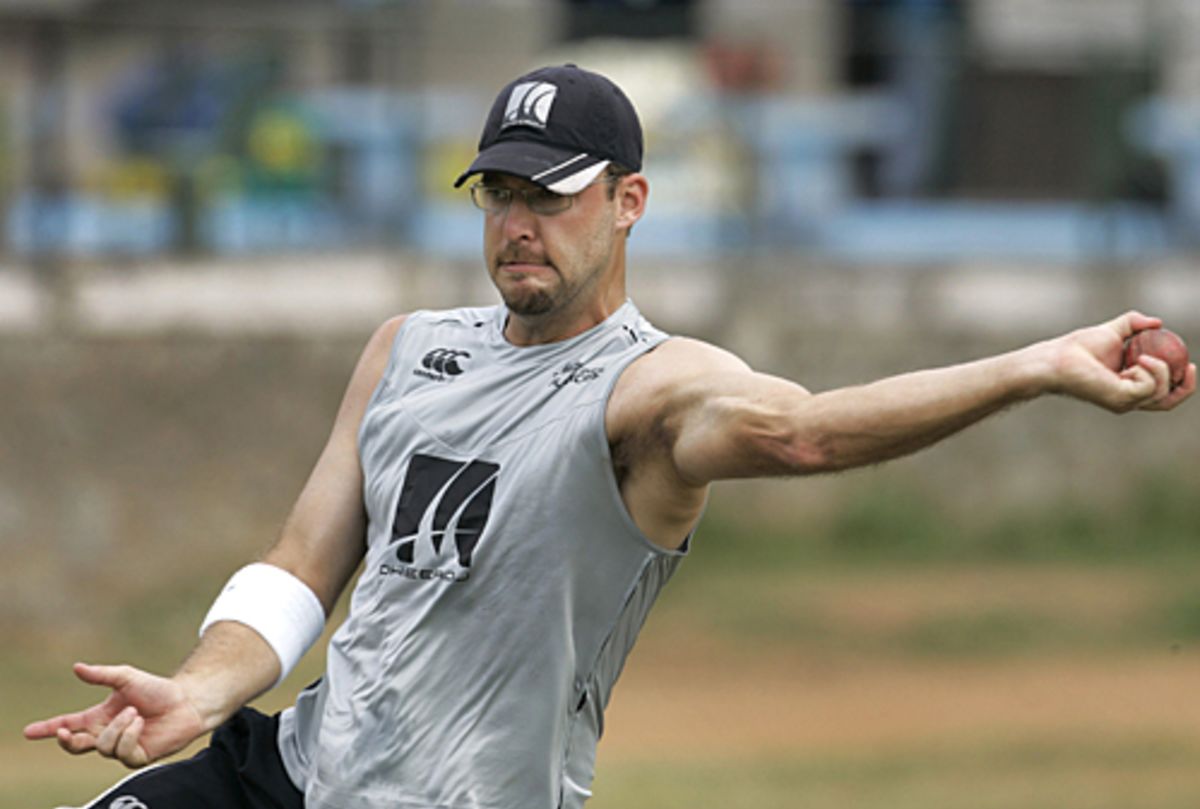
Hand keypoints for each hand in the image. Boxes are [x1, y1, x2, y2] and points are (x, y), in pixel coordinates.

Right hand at [23, 662, 207, 767]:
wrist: (186, 701)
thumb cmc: (158, 690)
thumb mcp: (126, 677)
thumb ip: (101, 674)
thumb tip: (76, 667)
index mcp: (99, 717)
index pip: (68, 725)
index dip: (48, 728)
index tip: (29, 731)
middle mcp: (107, 734)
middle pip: (75, 745)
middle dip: (67, 739)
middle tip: (63, 731)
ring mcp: (120, 747)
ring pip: (102, 746)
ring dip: (117, 727)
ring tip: (135, 713)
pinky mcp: (136, 757)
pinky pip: (122, 752)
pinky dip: (129, 735)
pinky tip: (140, 724)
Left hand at [1045, 311, 1195, 412]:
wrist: (1056, 357)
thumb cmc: (1078, 348)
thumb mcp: (1113, 331)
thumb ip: (1134, 324)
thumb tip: (1158, 323)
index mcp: (1129, 387)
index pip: (1162, 393)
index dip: (1182, 383)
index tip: (1191, 363)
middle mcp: (1128, 399)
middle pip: (1168, 402)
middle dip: (1185, 386)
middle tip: (1190, 366)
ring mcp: (1124, 402)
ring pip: (1162, 393)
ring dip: (1162, 370)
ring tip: (1140, 356)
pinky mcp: (1120, 399)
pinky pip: (1150, 387)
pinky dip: (1151, 371)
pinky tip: (1136, 360)